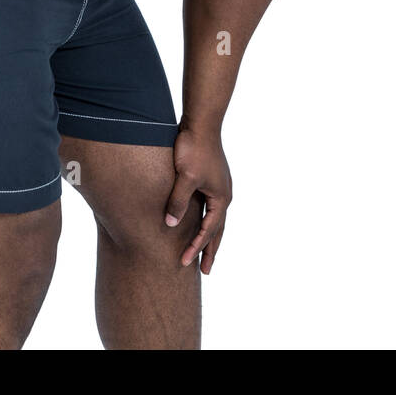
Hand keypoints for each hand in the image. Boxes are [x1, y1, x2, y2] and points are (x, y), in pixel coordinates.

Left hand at [164, 123, 231, 273]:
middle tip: (206, 271)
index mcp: (220, 198)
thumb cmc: (194, 149)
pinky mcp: (211, 178)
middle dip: (210, 251)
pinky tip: (197, 221)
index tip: (183, 263)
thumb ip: (178, 202)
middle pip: (218, 230)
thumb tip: (171, 224)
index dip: (195, 248)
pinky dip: (205, 219)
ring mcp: (219, 186)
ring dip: (210, 236)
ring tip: (204, 251)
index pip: (208, 231)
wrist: (201, 123)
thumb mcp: (185, 178)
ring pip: (215, 218)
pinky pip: (209, 206)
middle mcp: (223, 195)